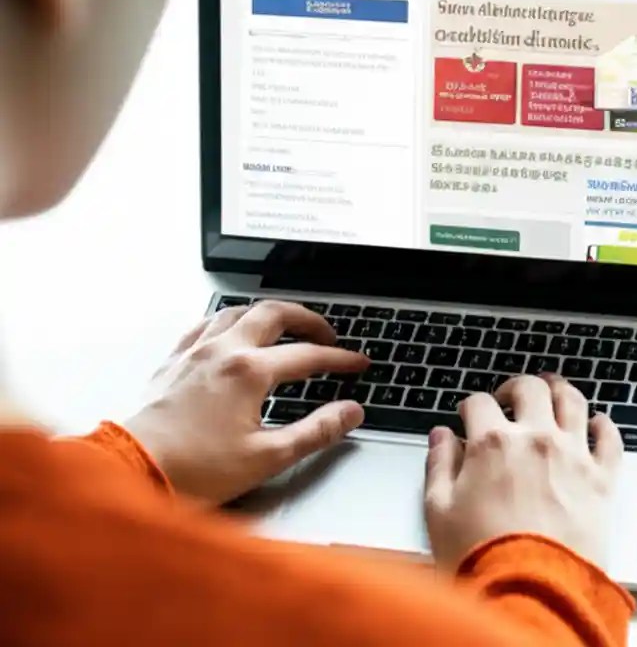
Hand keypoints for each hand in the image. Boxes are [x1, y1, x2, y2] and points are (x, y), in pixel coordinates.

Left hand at [126, 301, 369, 504]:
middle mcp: (223, 352)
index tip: (357, 365)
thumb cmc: (194, 470)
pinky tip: (231, 332)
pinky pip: (204, 325)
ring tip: (285, 326)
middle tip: (327, 336)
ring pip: (238, 311)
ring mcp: (195, 353)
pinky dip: (228, 322)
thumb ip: (316, 431)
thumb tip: (349, 413)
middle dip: (308, 320)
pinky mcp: (173, 362)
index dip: (340, 359)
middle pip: (274, 314)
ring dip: (268, 314)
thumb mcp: (268, 456)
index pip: (309, 356)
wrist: (133, 472)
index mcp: (250, 371)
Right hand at [424, 375, 622, 571]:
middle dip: (516, 387)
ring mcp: (573, 455)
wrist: (533, 591)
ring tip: (553, 390)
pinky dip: (603, 424)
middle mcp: (536, 440)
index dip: (470, 406)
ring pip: (573, 401)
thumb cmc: (483, 557)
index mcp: (492, 443)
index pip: (479, 403)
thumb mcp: (439, 512)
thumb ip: (439, 466)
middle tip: (510, 396)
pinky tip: (596, 423)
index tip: (469, 416)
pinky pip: (610, 438)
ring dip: (561, 390)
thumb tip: (441, 438)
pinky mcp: (602, 479)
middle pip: (530, 389)